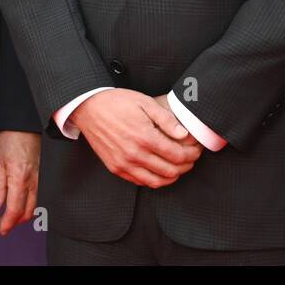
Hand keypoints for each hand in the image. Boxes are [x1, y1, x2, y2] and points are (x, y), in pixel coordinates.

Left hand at [0, 130, 40, 235]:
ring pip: (36, 205)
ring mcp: (41, 178)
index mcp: (19, 179)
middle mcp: (33, 181)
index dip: (8, 223)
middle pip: (27, 212)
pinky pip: (41, 195)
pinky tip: (25, 202)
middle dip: (16, 222)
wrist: (25, 124)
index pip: (14, 210)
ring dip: (25, 214)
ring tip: (14, 216)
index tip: (2, 229)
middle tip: (5, 224)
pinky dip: (33, 204)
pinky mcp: (45, 174)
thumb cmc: (11, 139)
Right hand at [71, 88, 202, 187]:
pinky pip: (140, 182)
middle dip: (186, 166)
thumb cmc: (117, 103)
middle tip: (191, 158)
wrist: (89, 108)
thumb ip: (166, 120)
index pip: (177, 155)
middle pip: (170, 171)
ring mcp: (123, 164)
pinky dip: (154, 180)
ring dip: (172, 177)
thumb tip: (184, 134)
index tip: (196, 150)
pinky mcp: (115, 168)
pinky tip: (160, 171)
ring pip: (156, 181)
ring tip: (179, 167)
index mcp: (144, 137)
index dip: (191, 155)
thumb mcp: (145, 103)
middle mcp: (134, 154)